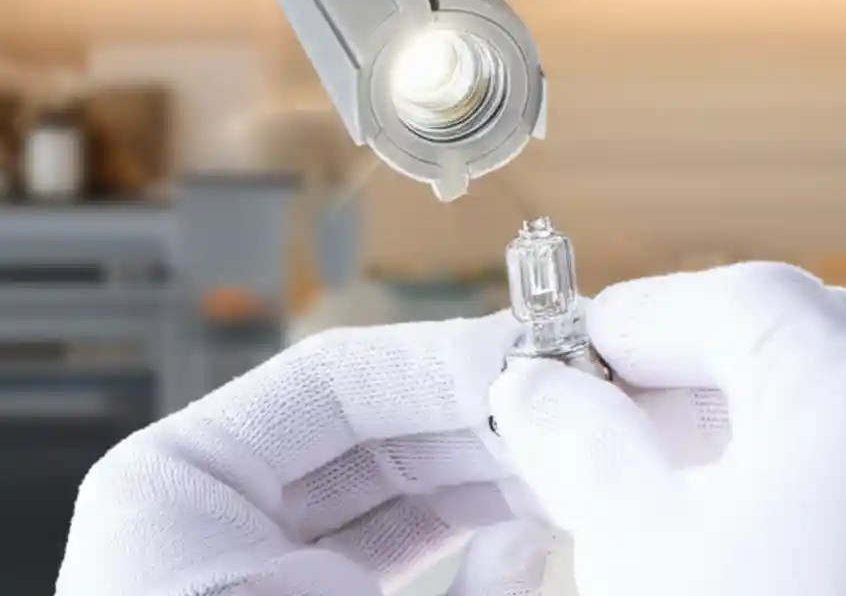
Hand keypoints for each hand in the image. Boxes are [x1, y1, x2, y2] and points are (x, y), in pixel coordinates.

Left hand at [56, 314, 552, 595]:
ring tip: (576, 462)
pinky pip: (392, 542)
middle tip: (578, 407)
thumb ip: (463, 584)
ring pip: (395, 484)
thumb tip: (540, 523)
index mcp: (177, 484)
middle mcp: (216, 509)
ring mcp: (259, 557)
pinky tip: (532, 519)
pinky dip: (465, 529)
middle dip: (488, 417)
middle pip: (378, 424)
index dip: (449, 362)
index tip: (537, 364)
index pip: (336, 377)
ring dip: (491, 472)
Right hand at [491, 263, 845, 595]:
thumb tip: (538, 393)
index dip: (643, 315)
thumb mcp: (643, 553)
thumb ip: (582, 445)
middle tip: (612, 409)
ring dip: (762, 422)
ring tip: (672, 477)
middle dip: (701, 362)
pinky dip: (828, 481)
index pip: (745, 297)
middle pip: (812, 339)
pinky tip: (763, 540)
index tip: (571, 353)